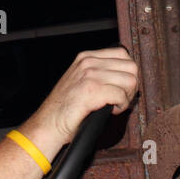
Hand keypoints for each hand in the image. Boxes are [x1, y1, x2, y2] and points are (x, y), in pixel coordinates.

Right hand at [24, 47, 138, 152]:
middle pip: (130, 67)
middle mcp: (88, 63)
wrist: (48, 124)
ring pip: (129, 81)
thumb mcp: (81, 80)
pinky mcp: (91, 91)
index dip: (128, 73)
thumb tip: (126, 76)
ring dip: (127, 97)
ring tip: (115, 105)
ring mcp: (89, 75)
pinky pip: (121, 95)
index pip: (122, 54)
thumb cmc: (65, 108)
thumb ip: (100, 72)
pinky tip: (111, 110)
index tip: (122, 87)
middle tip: (121, 98)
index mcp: (86, 57)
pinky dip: (121, 106)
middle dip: (131, 86)